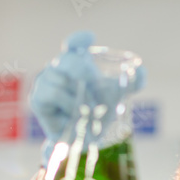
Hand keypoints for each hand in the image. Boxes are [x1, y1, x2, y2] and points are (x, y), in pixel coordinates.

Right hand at [30, 31, 145, 164]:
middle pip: (67, 59)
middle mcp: (57, 70)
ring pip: (61, 78)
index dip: (78, 39)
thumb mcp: (117, 97)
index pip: (74, 45)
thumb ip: (133, 83)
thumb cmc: (98, 115)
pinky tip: (75, 114)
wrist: (86, 142)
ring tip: (87, 110)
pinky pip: (54, 93)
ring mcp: (44, 83)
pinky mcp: (38, 99)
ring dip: (79, 96)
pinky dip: (69, 103)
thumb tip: (141, 70)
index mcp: (75, 65)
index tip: (90, 37)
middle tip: (94, 89)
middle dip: (84, 73)